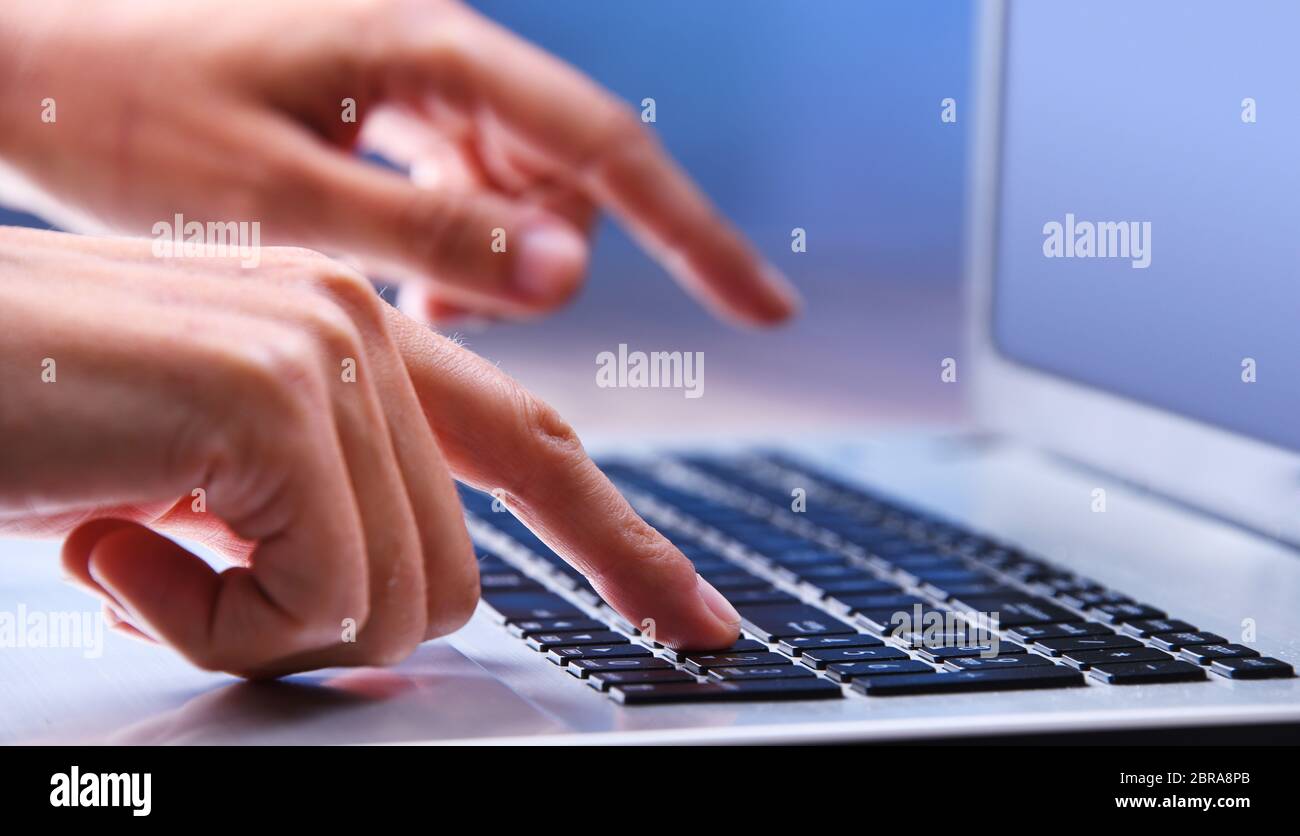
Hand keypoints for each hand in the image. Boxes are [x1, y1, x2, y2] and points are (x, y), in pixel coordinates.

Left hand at [0, 0, 797, 325]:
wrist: (24, 59)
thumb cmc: (123, 114)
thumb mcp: (276, 193)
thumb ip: (431, 229)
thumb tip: (573, 272)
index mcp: (426, 48)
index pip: (603, 145)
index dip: (695, 233)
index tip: (766, 308)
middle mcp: (432, 48)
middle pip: (569, 164)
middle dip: (571, 255)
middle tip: (485, 321)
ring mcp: (406, 74)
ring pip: (516, 180)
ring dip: (501, 256)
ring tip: (417, 305)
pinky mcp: (377, 103)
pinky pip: (460, 180)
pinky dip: (456, 242)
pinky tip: (403, 278)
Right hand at [0, 227, 741, 677]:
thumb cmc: (42, 411)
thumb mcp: (215, 462)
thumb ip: (331, 497)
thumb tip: (404, 589)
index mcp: (366, 338)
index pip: (537, 452)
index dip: (623, 546)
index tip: (688, 619)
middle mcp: (366, 327)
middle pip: (453, 576)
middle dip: (327, 623)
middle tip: (197, 578)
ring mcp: (329, 352)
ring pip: (392, 605)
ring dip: (255, 624)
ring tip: (147, 552)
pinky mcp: (273, 397)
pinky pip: (315, 603)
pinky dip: (207, 622)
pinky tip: (116, 544)